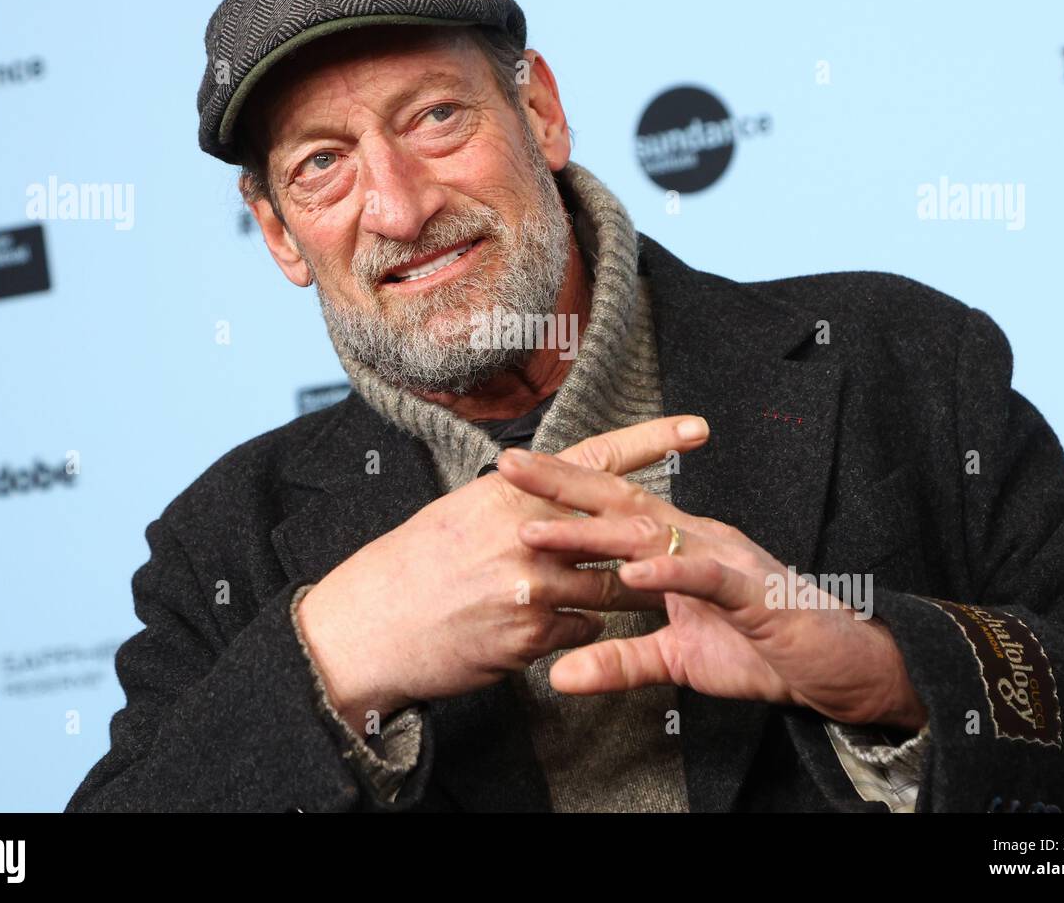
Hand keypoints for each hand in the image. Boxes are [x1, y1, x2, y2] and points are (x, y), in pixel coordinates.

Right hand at [298, 415, 710, 734]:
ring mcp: (532, 586)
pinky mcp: (531, 636)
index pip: (594, 459)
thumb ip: (515, 504)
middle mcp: (526, 533)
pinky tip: (554, 626)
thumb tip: (554, 496)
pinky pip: (584, 629)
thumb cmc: (409, 567)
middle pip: (619, 530)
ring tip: (643, 591)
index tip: (696, 428)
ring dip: (628, 590)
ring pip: (612, 586)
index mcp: (509, 492)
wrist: (366, 630)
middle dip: (660, 535)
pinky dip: (582, 628)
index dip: (651, 439)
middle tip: (697, 535)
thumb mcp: (459, 515)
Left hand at [497, 447, 928, 730]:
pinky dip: (669, 574)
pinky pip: (706, 577)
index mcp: (676, 546)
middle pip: (620, 501)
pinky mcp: (753, 592)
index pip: (609, 508)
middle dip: (562, 484)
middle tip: (507, 467)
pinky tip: (633, 572)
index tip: (506, 477)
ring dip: (595, 531)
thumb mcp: (674, 660)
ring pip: (652, 534)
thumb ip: (618, 660)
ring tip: (542, 529)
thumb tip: (557, 676)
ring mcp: (723, 559)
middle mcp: (695, 538)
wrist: (837, 665)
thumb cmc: (759, 648)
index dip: (559, 492)